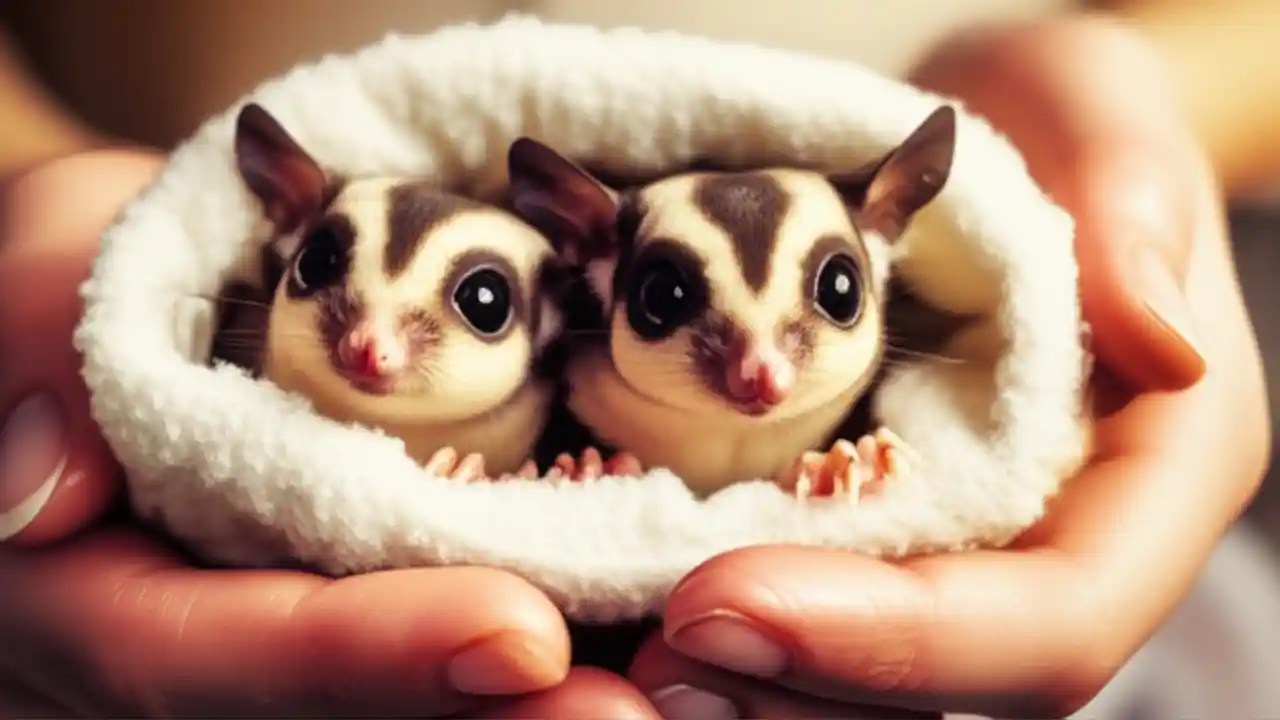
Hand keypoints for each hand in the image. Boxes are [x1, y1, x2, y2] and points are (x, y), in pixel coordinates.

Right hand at [0, 150, 661, 717]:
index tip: (521, 635)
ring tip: (677, 694)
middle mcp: (197, 644)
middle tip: (641, 708)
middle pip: (337, 715)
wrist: (164, 307)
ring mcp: (281, 646)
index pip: (218, 648)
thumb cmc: (107, 275)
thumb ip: (32, 336)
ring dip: (538, 710)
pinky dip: (544, 666)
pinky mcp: (365, 618)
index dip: (365, 655)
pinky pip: (446, 659)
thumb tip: (42, 489)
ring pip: (403, 710)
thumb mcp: (48, 260)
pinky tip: (653, 650)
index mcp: (94, 589)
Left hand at [629, 17, 1269, 718]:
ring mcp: (965, 551)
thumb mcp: (1104, 127)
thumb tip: (1162, 353)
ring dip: (750, 683)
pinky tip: (635, 608)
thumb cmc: (1063, 123)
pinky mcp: (882, 531)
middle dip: (794, 683)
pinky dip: (735, 633)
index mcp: (1144, 480)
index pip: (1048, 620)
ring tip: (621, 652)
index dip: (894, 639)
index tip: (716, 599)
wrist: (1000, 140)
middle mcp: (1054, 545)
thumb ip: (1134, 225)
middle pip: (948, 682)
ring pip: (874, 683)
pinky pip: (818, 618)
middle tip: (642, 648)